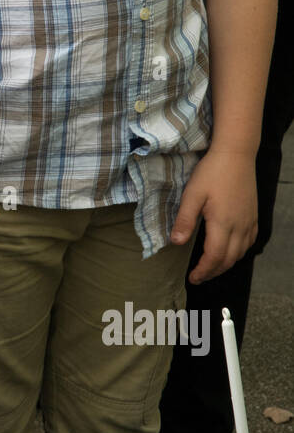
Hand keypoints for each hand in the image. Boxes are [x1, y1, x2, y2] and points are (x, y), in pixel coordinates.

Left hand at [170, 149, 257, 283]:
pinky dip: (240, 252)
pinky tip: (231, 251)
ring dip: (226, 264)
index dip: (203, 271)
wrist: (236, 154)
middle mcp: (239, 227)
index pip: (214, 257)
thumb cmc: (211, 172)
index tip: (192, 278)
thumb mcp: (192, 194)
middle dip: (213, 272)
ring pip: (241, 253)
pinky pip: (250, 241)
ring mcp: (249, 221)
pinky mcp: (254, 215)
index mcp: (222, 224)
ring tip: (211, 267)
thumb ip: (185, 220)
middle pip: (229, 260)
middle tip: (199, 277)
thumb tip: (177, 242)